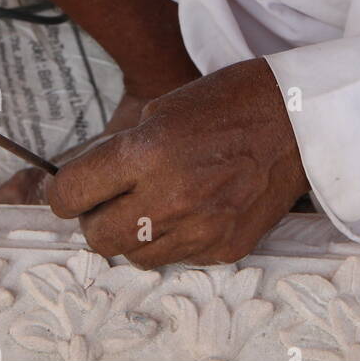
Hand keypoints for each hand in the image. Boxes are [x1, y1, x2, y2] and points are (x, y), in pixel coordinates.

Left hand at [48, 59, 306, 267]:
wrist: (297, 119)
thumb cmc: (228, 102)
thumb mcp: (161, 110)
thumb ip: (123, 151)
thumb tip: (89, 183)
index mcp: (147, 152)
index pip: (72, 194)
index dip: (62, 192)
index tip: (69, 190)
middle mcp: (169, 196)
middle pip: (98, 237)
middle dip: (95, 218)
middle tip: (110, 199)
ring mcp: (199, 229)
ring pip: (136, 256)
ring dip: (134, 234)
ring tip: (154, 204)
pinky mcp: (224, 248)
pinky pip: (179, 258)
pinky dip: (175, 239)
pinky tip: (192, 209)